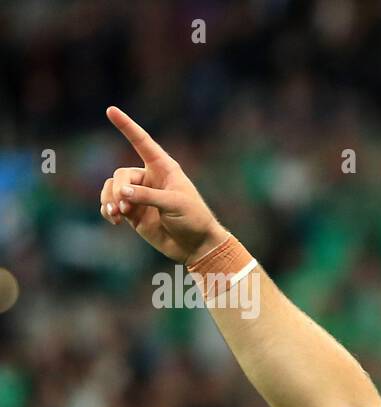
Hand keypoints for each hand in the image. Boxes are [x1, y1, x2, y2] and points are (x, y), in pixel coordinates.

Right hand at [99, 106, 227, 264]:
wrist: (196, 245)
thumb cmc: (193, 219)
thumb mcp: (174, 204)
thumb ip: (147, 196)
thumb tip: (120, 193)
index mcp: (164, 168)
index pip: (142, 142)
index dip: (127, 126)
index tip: (111, 110)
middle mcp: (149, 178)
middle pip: (122, 174)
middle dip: (119, 189)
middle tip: (125, 207)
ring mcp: (139, 195)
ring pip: (113, 188)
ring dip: (110, 199)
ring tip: (117, 214)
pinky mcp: (132, 212)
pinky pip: (111, 204)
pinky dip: (108, 210)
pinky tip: (113, 220)